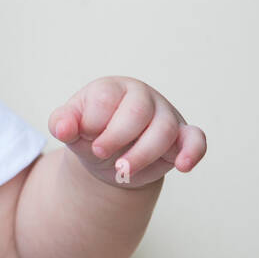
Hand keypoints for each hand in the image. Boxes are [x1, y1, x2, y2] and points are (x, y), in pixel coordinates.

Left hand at [48, 76, 205, 187]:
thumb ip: (62, 124)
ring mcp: (165, 114)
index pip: (105, 99)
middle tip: (99, 153)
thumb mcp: (70, 129)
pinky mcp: (182, 135)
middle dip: (116, 137)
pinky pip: (196, 139)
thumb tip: (62, 128)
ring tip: (123, 169)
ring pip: (164, 129)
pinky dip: (192, 152)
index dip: (93, 122)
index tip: (84, 137)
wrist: (107, 155)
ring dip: (142, 154)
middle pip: (136, 112)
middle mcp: (141, 96)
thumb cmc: (88, 134)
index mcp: (110, 88)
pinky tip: (181, 166)